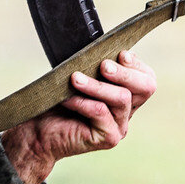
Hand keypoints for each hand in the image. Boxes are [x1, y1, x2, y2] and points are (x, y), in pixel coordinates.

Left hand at [1, 51, 156, 183]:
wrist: (38, 132)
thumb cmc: (57, 101)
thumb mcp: (80, 76)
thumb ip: (96, 65)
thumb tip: (106, 45)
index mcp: (126, 95)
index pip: (147, 78)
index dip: (136, 65)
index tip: (120, 53)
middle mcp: (127, 112)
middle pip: (146, 88)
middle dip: (126, 73)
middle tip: (104, 66)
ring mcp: (120, 126)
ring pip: (121, 98)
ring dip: (97, 85)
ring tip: (75, 78)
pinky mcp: (108, 138)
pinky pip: (101, 112)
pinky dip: (83, 101)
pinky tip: (67, 97)